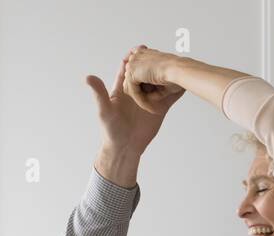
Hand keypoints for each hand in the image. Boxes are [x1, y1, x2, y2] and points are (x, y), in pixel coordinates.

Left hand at [87, 52, 182, 185]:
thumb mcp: (104, 110)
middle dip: (154, 61)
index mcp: (123, 88)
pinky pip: (170, 96)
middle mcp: (137, 90)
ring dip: (167, 73)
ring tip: (175, 63)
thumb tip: (87, 78)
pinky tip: (186, 82)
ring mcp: (149, 98)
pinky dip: (178, 89)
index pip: (128, 66)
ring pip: (159, 81)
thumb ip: (98, 93)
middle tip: (161, 53)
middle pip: (146, 70)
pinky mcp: (160, 108)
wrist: (125, 148)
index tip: (141, 48)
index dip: (134, 56)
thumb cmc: (111, 130)